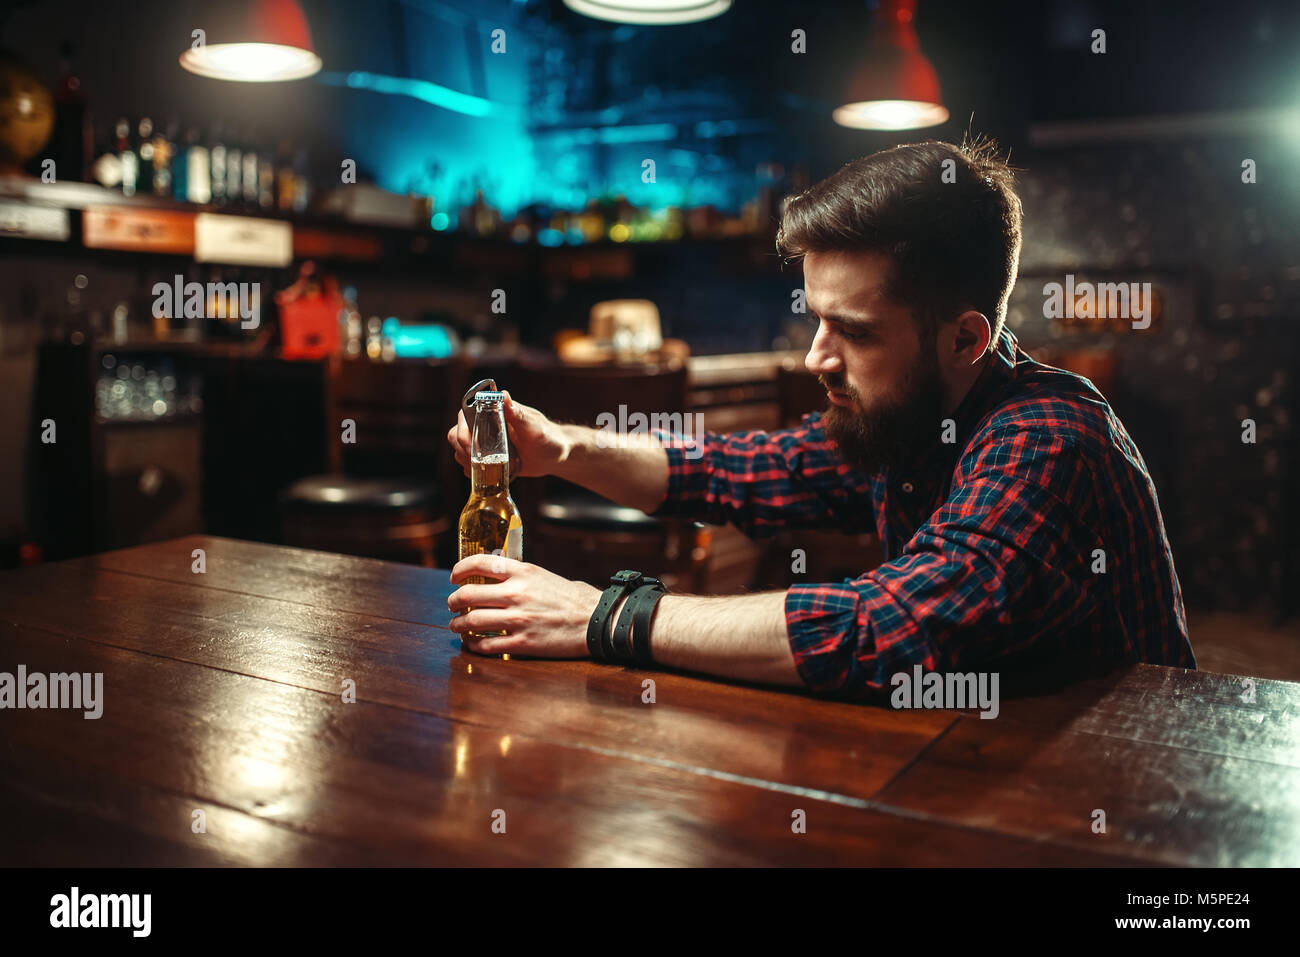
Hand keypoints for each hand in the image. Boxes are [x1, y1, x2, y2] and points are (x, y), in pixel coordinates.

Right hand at [446, 390, 565, 479]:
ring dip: (465, 460)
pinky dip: (471, 471)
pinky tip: (483, 475)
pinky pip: (470, 464)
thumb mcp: (534, 427)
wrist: (556, 456)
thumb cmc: (549, 438)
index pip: (466, 413)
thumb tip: (503, 395)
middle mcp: (487, 426)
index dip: (462, 427)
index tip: (468, 442)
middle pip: (458, 432)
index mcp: (496, 412)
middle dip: (461, 447)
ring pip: (460, 449)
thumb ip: (518, 414)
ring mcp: (486, 442)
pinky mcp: (489, 458)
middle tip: (474, 460)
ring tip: (480, 469)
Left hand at [447, 554, 600, 656]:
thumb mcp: (544, 576)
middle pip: (467, 595)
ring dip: (458, 624)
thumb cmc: (573, 598)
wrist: (594, 621)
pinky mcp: (522, 643)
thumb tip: (498, 576)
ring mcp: (517, 620)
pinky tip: (471, 642)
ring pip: (471, 621)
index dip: (460, 569)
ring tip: (456, 625)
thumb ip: (520, 576)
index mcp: (523, 573)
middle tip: (451, 605)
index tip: (454, 577)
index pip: (480, 563)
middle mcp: (516, 594)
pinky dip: (472, 644)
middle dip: (453, 601)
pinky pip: (486, 645)